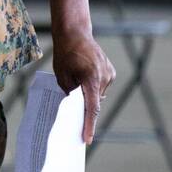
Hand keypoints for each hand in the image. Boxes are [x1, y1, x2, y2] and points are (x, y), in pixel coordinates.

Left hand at [52, 27, 116, 143]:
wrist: (75, 32)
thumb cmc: (65, 52)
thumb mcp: (61, 75)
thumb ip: (69, 92)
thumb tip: (75, 106)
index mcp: (91, 79)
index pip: (91, 108)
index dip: (88, 125)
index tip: (87, 139)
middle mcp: (104, 78)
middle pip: (95, 102)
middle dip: (85, 110)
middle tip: (75, 120)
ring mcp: (109, 74)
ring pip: (98, 94)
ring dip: (88, 96)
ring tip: (76, 87)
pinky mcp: (110, 71)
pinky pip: (101, 86)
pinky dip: (93, 87)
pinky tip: (83, 78)